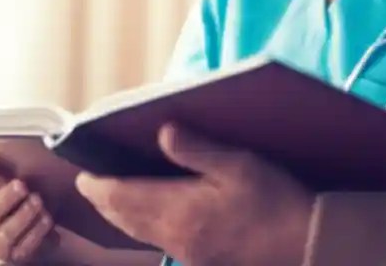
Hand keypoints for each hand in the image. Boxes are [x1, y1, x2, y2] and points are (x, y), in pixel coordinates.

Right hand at [0, 160, 58, 262]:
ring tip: (38, 202)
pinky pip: (22, 247)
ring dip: (24, 215)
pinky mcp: (10, 255)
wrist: (40, 228)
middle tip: (22, 186)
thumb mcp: (16, 175)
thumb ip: (2, 164)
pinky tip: (46, 220)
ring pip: (6, 230)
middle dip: (7, 196)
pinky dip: (36, 232)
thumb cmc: (24, 199)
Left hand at [76, 124, 314, 265]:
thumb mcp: (239, 165)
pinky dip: (142, 225)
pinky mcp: (199, 259)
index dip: (98, 186)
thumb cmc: (273, 200)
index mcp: (179, 209)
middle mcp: (174, 234)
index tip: (83, 173)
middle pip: (124, 218)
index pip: (122, 197)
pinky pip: (157, 241)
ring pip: (139, 232)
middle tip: (90, 184)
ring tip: (111, 198)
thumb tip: (161, 132)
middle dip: (104, 200)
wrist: (302, 243)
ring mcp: (186, 251)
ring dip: (120, 214)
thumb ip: (196, 149)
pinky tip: (149, 216)